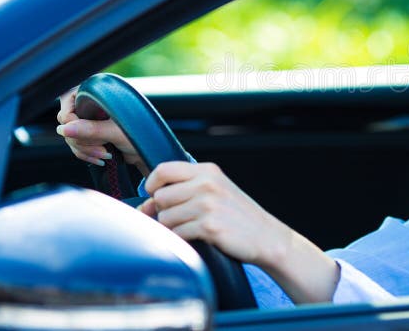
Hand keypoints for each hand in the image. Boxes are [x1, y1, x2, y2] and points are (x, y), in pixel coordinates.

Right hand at [56, 87, 145, 173]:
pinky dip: (86, 154)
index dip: (70, 118)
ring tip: (105, 153)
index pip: (68, 99)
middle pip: (67, 121)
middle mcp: (93, 105)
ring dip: (85, 149)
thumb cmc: (142, 136)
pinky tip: (101, 157)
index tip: (78, 131)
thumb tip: (65, 129)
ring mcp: (91, 121)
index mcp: (100, 96)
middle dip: (81, 139)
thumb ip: (91, 129)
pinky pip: (76, 145)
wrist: (149, 152)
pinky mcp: (91, 135)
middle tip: (102, 145)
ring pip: (70, 136)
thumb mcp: (116, 131)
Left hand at [140, 161, 340, 303]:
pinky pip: (177, 233)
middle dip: (162, 211)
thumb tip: (143, 206)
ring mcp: (207, 205)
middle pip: (160, 197)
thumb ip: (182, 191)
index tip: (152, 195)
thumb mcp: (215, 191)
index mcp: (208, 171)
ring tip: (192, 228)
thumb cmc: (237, 216)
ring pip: (165, 218)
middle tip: (180, 218)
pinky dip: (182, 239)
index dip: (151, 184)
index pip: (163, 169)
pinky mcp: (208, 226)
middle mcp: (207, 184)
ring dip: (172, 228)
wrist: (265, 236)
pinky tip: (197, 238)